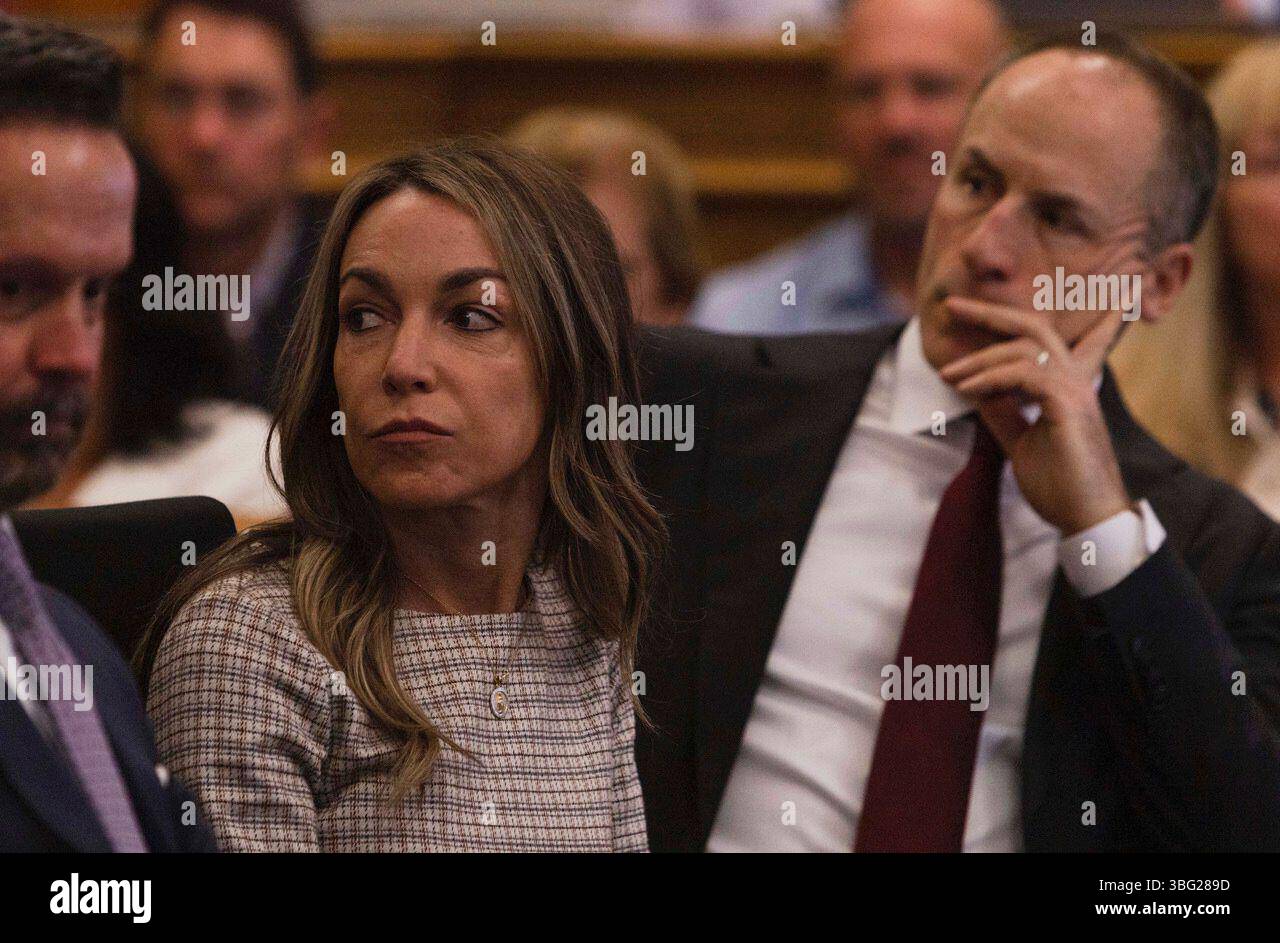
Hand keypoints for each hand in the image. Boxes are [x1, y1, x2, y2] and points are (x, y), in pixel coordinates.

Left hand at [937, 297, 1131, 534]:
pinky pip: (1023, 374)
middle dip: (989, 313)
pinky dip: (990, 378)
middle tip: (950, 306)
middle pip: (1033, 326)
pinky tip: (966, 390)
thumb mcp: (1021, 442)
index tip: (984, 308)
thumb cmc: (1061, 485)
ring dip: (978, 359)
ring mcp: (1075, 389)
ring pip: (1023, 347)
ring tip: (947, 376)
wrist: (1087, 518)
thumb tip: (977, 393)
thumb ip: (1003, 414)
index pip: (1049, 340)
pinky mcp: (1068, 404)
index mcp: (1067, 386)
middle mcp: (1075, 380)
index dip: (1017, 319)